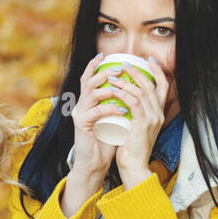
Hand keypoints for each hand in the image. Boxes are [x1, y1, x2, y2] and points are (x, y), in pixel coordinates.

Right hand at [66, 52, 122, 178]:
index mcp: (88, 102)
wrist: (95, 163)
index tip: (106, 55)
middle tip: (120, 69)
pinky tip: (123, 111)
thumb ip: (119, 104)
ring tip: (122, 88)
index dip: (94, 64)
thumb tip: (136, 90)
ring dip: (108, 87)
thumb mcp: (115, 119)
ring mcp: (80, 114)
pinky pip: (97, 112)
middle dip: (104, 71)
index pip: (88, 78)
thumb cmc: (107, 142)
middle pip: (88, 80)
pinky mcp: (81, 124)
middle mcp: (81, 105)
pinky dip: (111, 109)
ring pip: (91, 92)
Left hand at [101, 58, 171, 186]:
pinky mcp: (143, 124)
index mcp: (158, 114)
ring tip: (114, 74)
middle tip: (125, 62)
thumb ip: (135, 114)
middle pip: (153, 85)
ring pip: (143, 91)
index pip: (163, 87)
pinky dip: (124, 93)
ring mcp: (152, 119)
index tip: (148, 60)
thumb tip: (125, 99)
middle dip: (139, 71)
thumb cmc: (131, 149)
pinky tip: (114, 89)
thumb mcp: (135, 127)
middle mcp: (158, 114)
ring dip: (127, 80)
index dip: (157, 72)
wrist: (134, 167)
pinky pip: (134, 103)